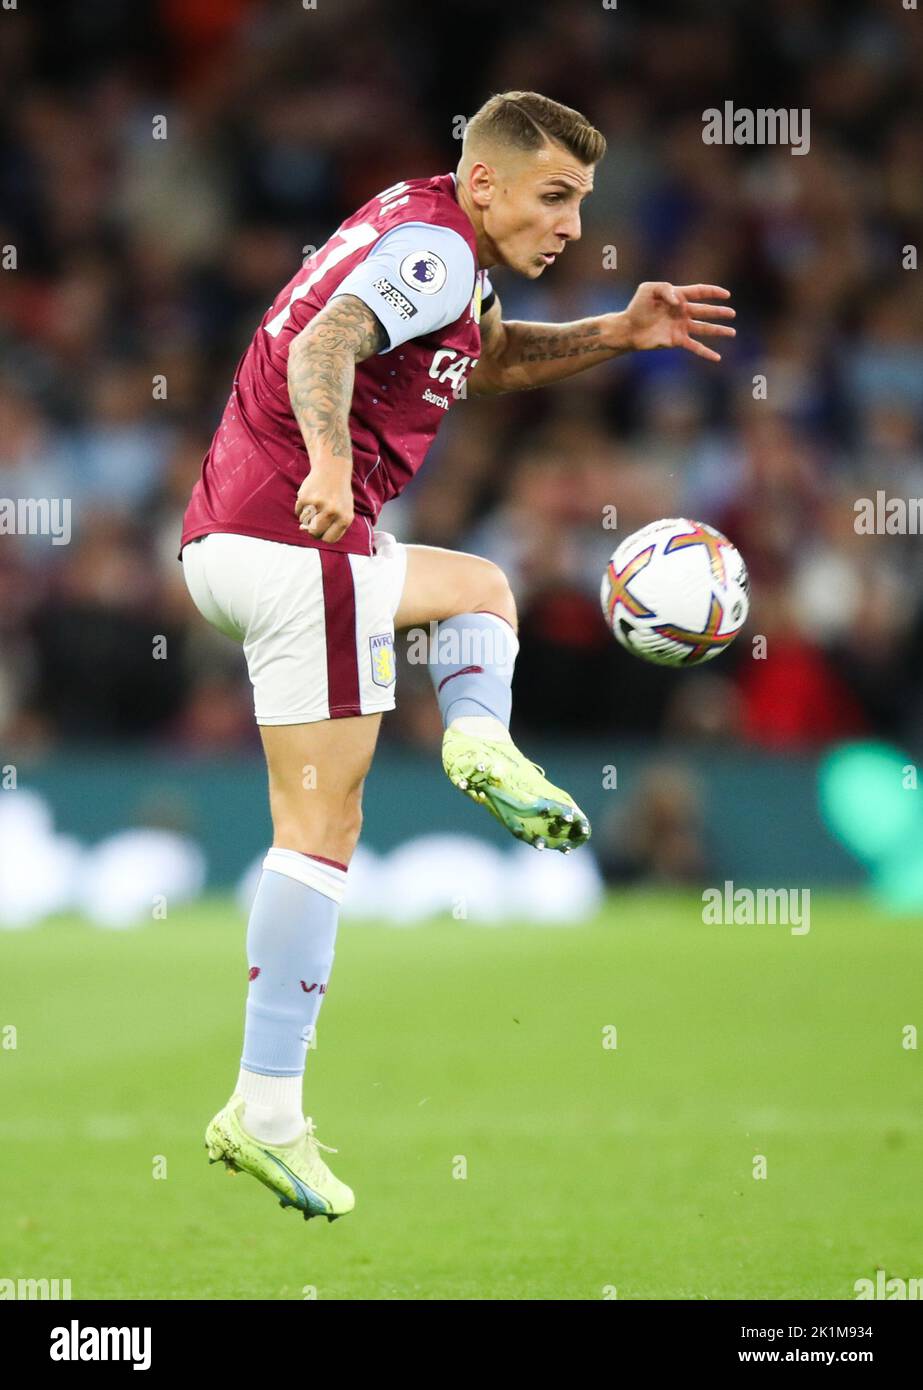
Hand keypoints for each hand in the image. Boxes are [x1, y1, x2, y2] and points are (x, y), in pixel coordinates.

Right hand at [294, 466, 353, 543]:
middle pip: (315, 533)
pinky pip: (298, 511)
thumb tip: (303, 530)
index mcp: (345, 518)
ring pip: (304, 522)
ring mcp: (318, 504)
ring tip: (314, 505)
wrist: (333, 469)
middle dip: (311, 529)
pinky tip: (309, 498)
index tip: (322, 529)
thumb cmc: (339, 494)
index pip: (329, 539)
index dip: (323, 536)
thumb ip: (327, 525)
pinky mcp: (306, 497)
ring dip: (305, 517)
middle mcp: (332, 512)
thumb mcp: (342, 511)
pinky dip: (301, 508)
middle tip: (314, 520)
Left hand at [621, 282, 735, 361]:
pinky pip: (695, 346)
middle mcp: (682, 312)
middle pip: (705, 311)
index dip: (713, 292)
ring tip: (732, 332)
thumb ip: (666, 290)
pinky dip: (706, 352)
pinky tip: (717, 358)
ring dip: (718, 330)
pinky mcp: (677, 340)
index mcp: (678, 297)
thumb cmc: (637, 307)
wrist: (628, 328)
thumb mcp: (649, 289)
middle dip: (719, 312)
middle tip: (732, 313)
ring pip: (704, 328)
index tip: (726, 295)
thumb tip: (680, 302)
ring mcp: (681, 326)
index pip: (699, 291)